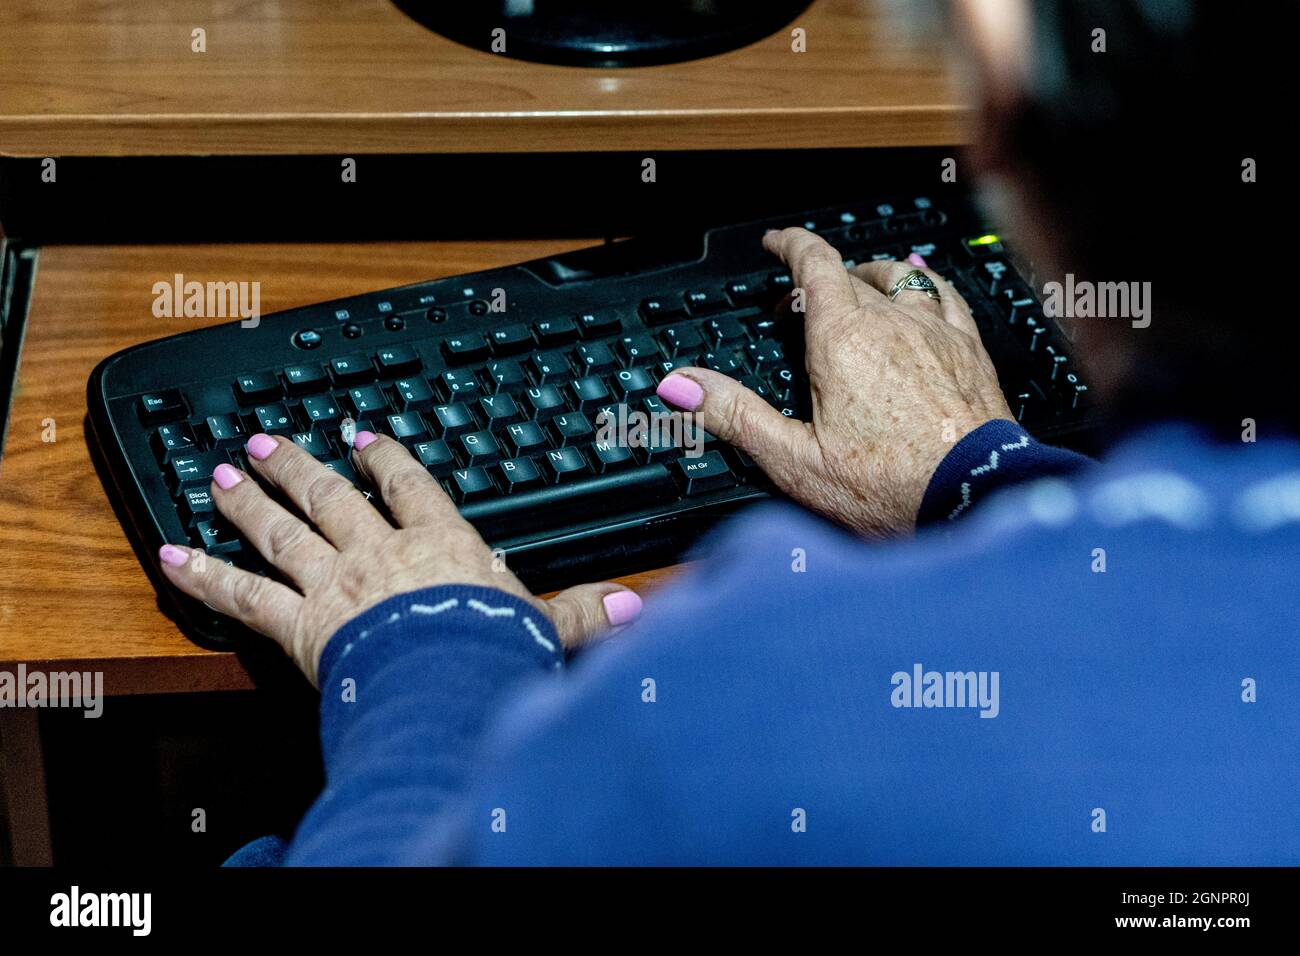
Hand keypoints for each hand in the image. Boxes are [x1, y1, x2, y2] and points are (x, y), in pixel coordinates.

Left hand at [157, 432, 642, 683]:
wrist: (448, 683)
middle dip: (299, 467)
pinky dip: (203, 577)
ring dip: (248, 502)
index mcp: (440, 545)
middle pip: (332, 499)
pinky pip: (243, 597)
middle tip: (267, 442)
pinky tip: (169, 558)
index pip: (410, 489)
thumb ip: (587, 613)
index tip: (363, 437)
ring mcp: (333, 584)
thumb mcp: (550, 628)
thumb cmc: (494, 653)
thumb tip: (636, 605)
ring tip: (220, 475)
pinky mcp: (298, 624)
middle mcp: (380, 553)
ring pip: (282, 533)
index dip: (385, 460)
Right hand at [656, 227, 1013, 535]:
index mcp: (842, 339)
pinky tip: (926, 288)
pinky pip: (947, 295)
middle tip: (798, 302)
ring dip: (873, 274)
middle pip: (851, 274)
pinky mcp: (971, 351)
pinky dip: (927, 283)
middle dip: (820, 278)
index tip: (776, 243)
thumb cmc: (891, 486)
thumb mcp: (794, 459)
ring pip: (902, 278)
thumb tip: (681, 385)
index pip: (813, 263)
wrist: (975, 500)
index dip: (790, 244)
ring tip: (859, 283)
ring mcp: (936, 332)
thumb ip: (735, 415)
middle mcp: (892, 321)